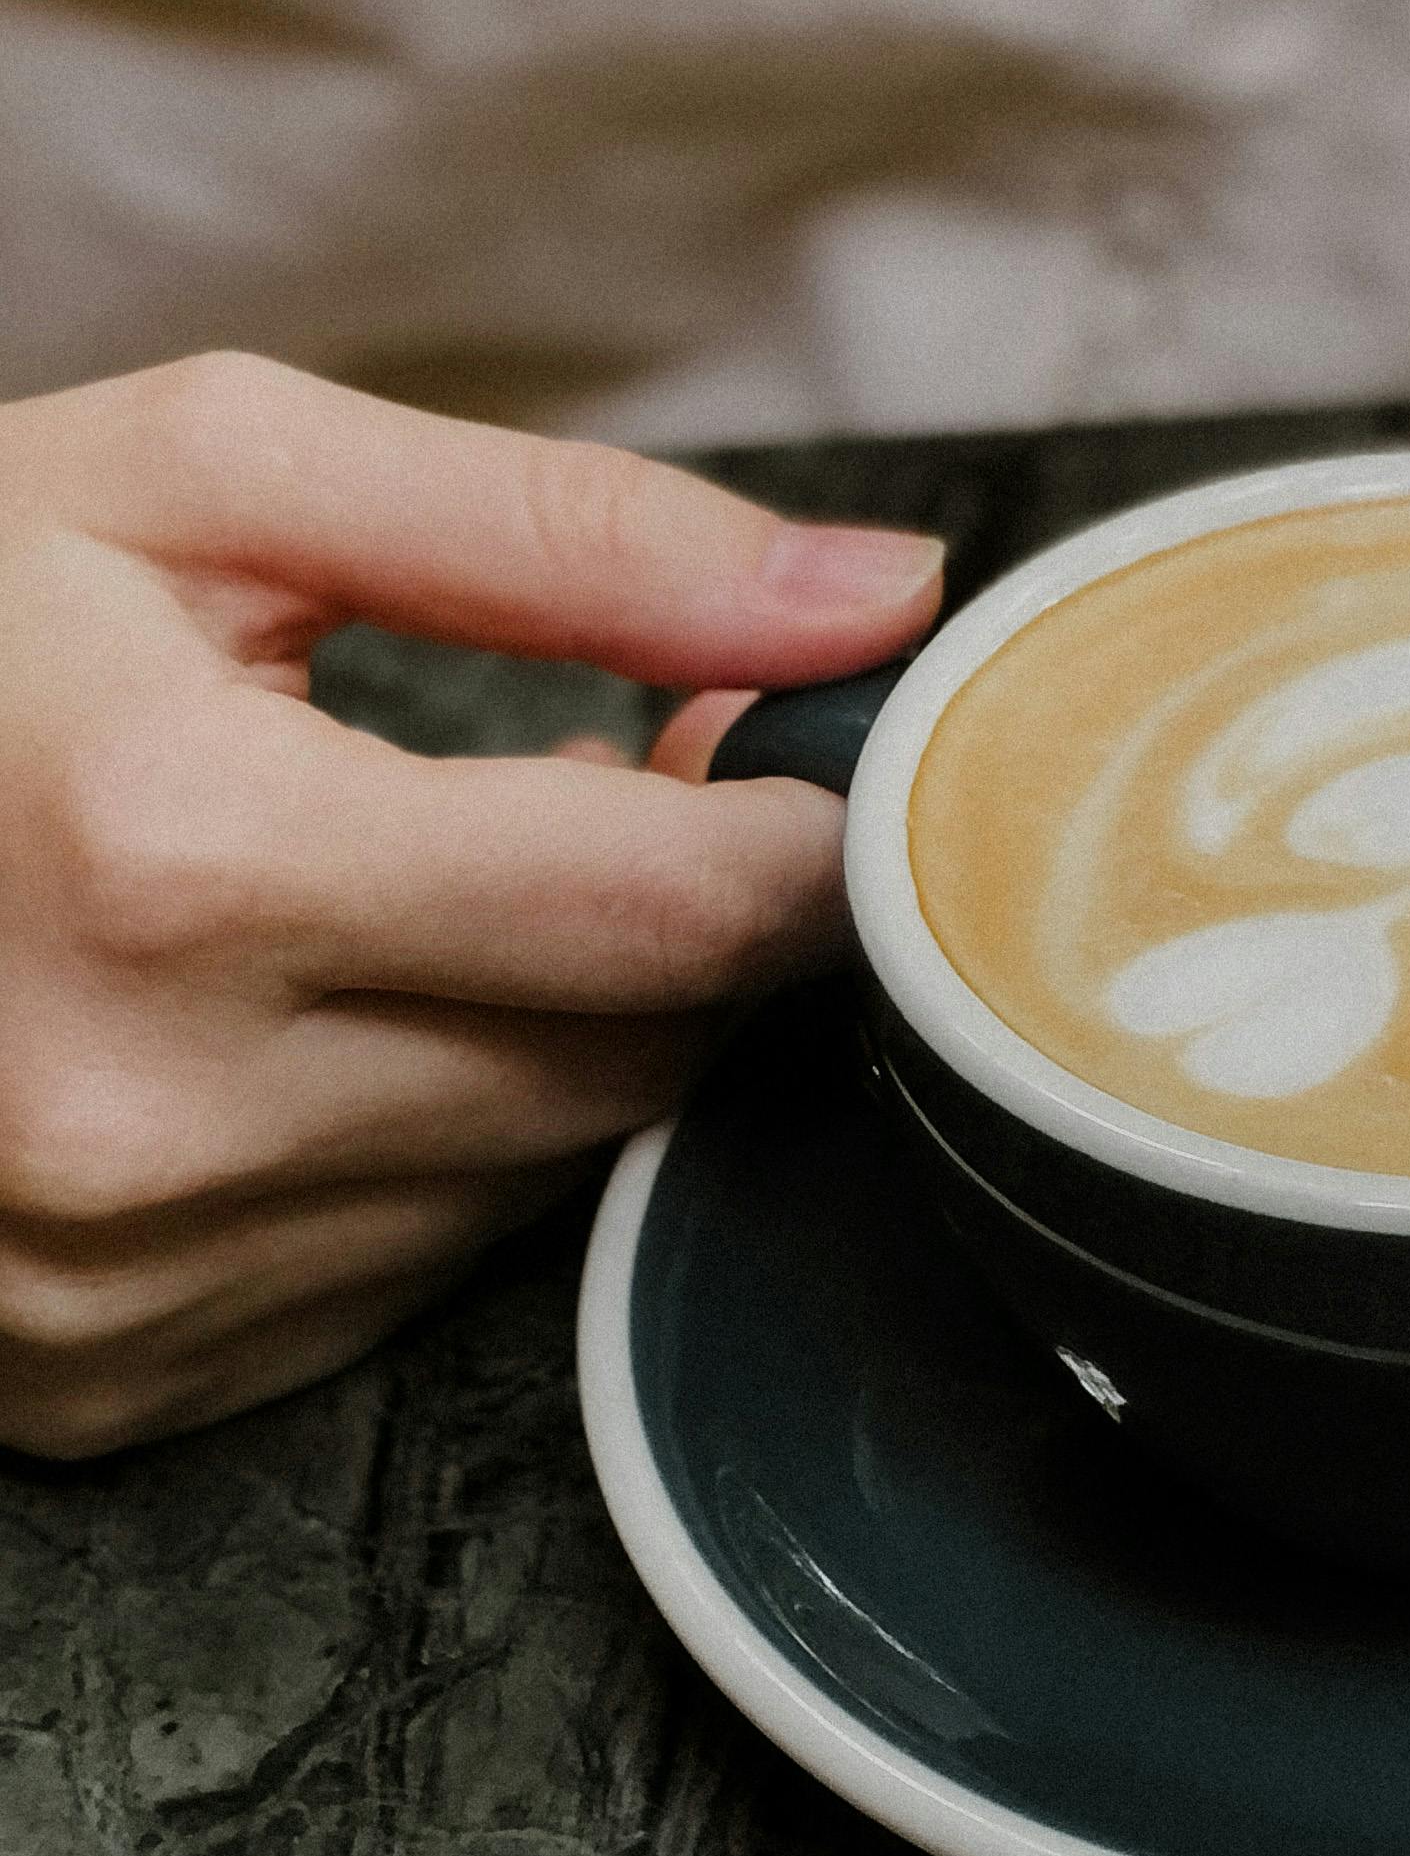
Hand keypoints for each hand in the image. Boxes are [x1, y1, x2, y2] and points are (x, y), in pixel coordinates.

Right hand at [0, 353, 940, 1459]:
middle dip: (680, 914)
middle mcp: (150, 1117)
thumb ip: (567, 536)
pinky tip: (322, 1007)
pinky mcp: (94, 1378)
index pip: (674, 914)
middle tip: (620, 765)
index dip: (808, 833)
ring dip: (550, 1022)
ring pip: (536, 1173)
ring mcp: (110, 1282)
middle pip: (628, 1056)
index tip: (823, 754)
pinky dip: (421, 1139)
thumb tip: (868, 599)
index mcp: (185, 862)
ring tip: (432, 867)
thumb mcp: (217, 477)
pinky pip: (402, 1274)